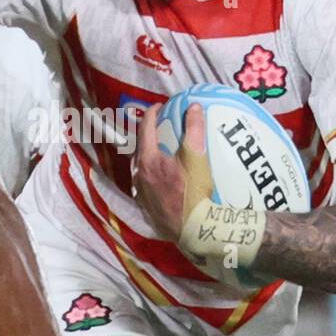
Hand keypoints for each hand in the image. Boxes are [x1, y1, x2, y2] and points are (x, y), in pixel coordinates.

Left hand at [131, 103, 208, 240]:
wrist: (193, 229)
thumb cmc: (193, 192)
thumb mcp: (196, 156)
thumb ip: (194, 129)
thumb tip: (194, 107)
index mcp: (147, 160)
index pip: (145, 129)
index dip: (152, 114)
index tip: (160, 106)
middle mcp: (139, 175)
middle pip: (139, 148)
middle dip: (147, 135)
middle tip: (160, 127)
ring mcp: (141, 192)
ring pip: (139, 168)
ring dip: (147, 156)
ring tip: (160, 151)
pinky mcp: (147, 207)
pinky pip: (145, 184)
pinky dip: (151, 175)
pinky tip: (162, 177)